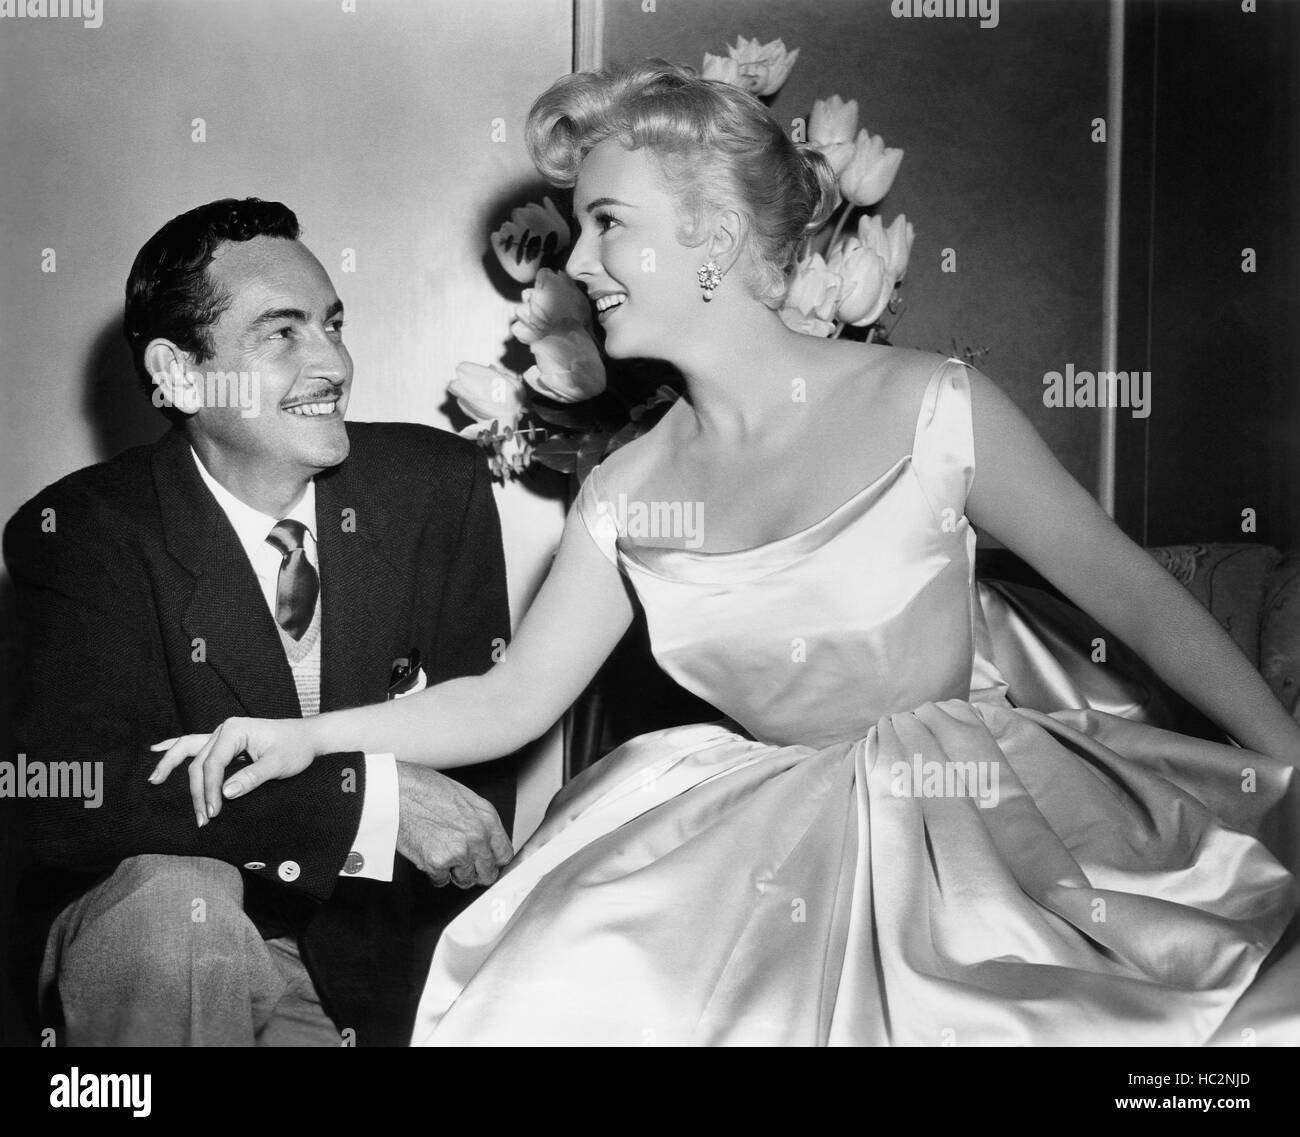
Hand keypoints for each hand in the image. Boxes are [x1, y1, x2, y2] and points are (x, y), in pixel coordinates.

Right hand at [150, 716, 317, 823]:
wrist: (308, 737)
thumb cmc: (296, 748)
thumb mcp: (279, 764)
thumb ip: (252, 778)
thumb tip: (224, 794)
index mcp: (235, 730)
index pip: (213, 764)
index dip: (210, 790)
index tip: (213, 813)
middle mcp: (224, 729)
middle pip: (199, 762)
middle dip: (197, 791)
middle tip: (201, 819)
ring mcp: (222, 734)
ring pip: (190, 752)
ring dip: (173, 768)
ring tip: (154, 782)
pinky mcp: (224, 742)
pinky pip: (194, 745)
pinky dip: (175, 749)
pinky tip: (156, 750)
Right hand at [396, 764, 512, 887]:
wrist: (397, 792)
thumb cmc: (424, 788)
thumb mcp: (464, 798)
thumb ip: (479, 821)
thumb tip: (485, 840)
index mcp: (487, 818)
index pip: (505, 854)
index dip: (494, 860)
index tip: (488, 863)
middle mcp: (477, 837)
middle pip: (488, 873)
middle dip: (477, 872)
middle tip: (465, 866)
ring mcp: (459, 852)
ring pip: (466, 880)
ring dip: (455, 874)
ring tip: (443, 858)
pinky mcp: (437, 863)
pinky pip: (441, 881)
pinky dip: (434, 874)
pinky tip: (428, 856)